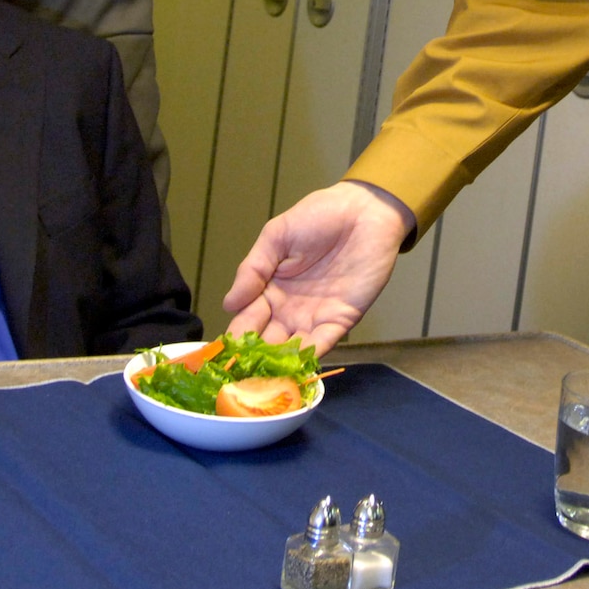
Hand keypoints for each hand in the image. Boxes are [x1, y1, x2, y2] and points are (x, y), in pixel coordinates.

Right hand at [223, 181, 417, 355]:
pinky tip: (296, 365)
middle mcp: (290, 309)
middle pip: (267, 339)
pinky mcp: (342, 318)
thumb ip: (252, 269)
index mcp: (270, 289)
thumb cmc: (318, 216)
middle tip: (241, 374)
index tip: (223, 353)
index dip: (237, 335)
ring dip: (280, 362)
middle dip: (255, 357)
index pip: (248, 319)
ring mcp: (315, 316)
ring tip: (265, 377)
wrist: (364, 210)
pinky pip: (323, 341)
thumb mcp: (276, 236)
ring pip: (292, 347)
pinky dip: (310, 354)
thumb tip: (228, 303)